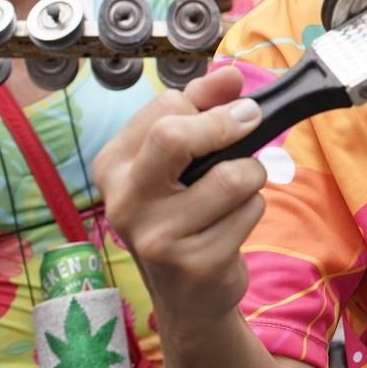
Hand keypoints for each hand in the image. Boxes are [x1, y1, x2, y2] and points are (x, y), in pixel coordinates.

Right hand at [94, 67, 267, 328]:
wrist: (186, 292)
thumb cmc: (183, 210)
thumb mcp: (182, 155)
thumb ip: (203, 106)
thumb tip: (230, 75)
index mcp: (113, 165)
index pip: (166, 107)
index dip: (209, 104)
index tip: (234, 109)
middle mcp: (124, 201)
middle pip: (174, 136)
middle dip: (227, 124)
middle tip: (251, 123)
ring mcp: (155, 237)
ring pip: (232, 176)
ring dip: (251, 175)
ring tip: (235, 192)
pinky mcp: (193, 263)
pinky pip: (249, 211)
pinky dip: (253, 209)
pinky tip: (232, 226)